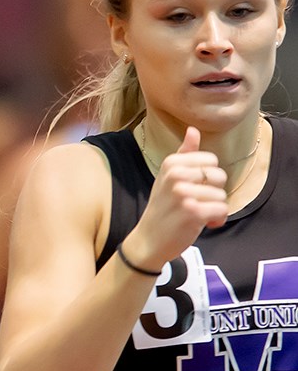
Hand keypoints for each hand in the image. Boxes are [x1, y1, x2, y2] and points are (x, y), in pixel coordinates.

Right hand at [126, 126, 228, 267]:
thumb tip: (193, 130)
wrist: (148, 240)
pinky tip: (203, 224)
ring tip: (196, 215)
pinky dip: (217, 220)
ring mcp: (184, 194)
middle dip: (213, 192)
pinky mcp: (193, 212)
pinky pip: (222, 209)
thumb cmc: (162, 208)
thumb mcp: (168, 177)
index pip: (211, 161)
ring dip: (214, 209)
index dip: (207, 178)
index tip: (193, 188)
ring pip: (222, 195)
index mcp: (171, 163)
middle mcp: (176, 175)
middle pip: (219, 176)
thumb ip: (183, 154)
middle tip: (195, 203)